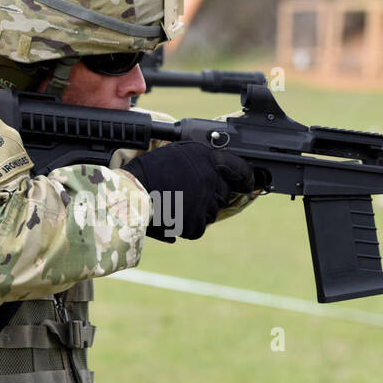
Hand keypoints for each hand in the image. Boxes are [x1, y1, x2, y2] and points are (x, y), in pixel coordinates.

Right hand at [122, 141, 257, 240]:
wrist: (132, 193)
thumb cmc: (147, 171)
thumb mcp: (176, 154)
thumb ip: (198, 162)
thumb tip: (215, 173)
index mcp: (207, 158)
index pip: (238, 167)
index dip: (246, 176)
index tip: (250, 181)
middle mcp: (211, 179)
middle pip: (222, 193)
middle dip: (210, 196)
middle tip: (188, 195)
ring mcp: (206, 202)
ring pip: (210, 212)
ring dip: (197, 212)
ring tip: (175, 205)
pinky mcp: (197, 222)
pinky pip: (197, 228)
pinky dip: (186, 226)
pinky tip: (171, 217)